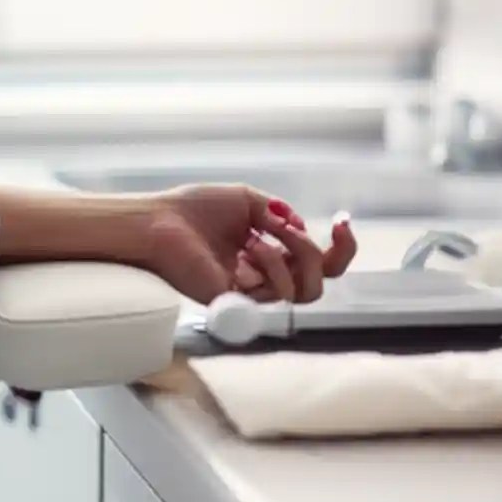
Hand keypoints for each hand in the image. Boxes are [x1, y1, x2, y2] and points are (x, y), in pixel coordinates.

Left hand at [145, 184, 356, 303]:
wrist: (158, 221)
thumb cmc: (193, 208)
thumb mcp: (247, 199)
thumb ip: (279, 212)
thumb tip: (302, 230)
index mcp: (266, 252)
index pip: (317, 263)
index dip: (341, 247)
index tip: (343, 221)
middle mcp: (260, 275)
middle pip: (318, 283)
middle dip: (323, 255)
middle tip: (295, 233)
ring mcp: (248, 290)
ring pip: (303, 291)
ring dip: (293, 258)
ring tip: (259, 238)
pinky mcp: (235, 301)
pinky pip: (274, 295)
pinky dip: (271, 266)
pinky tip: (249, 248)